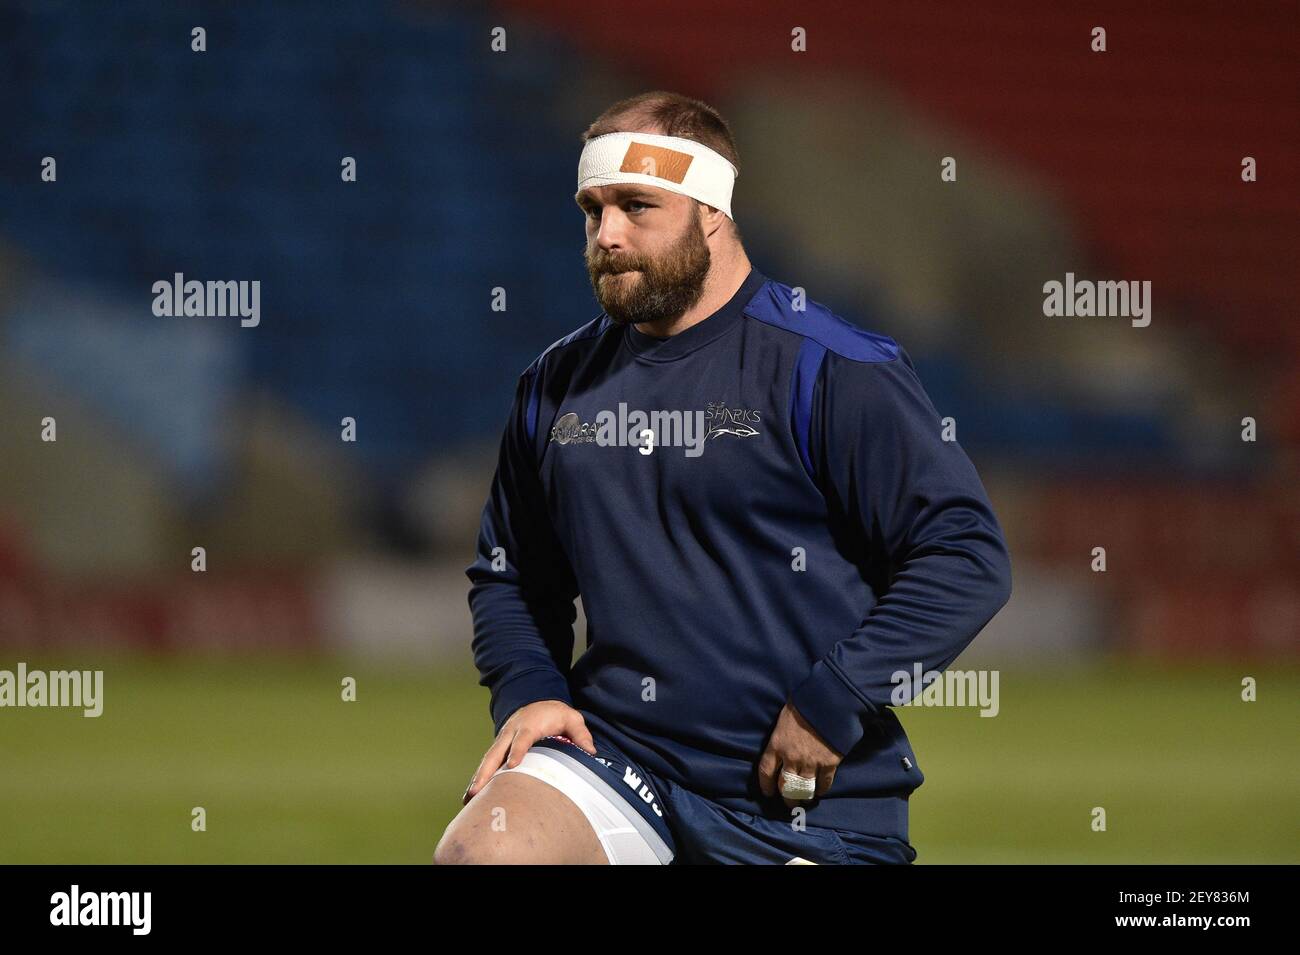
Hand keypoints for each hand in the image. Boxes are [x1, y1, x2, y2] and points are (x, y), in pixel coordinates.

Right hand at [462, 700, 596, 804]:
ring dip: (478, 778)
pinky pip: (487, 763)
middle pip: (496, 752)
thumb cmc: (554, 714)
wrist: (536, 701)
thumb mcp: (571, 718)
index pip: (522, 739)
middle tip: (477, 790)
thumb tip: (590, 751)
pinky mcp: (499, 748)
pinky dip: (479, 778)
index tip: (512, 764)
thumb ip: (580, 734)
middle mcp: (511, 732)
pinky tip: (470, 796)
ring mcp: (502, 740)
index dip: (517, 751)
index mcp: (529, 725)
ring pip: (488, 759)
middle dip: (486, 771)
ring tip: (468, 798)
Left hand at [757, 702, 842, 808]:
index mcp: (777, 744)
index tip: (768, 792)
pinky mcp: (829, 763)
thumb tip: (782, 738)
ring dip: (804, 797)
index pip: (765, 771)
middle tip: (788, 803)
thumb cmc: (804, 701)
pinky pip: (824, 783)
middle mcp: (791, 757)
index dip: (766, 785)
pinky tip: (821, 791)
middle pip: (785, 786)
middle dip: (786, 797)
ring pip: (804, 789)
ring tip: (804, 801)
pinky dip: (822, 789)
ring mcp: (811, 762)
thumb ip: (781, 732)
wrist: (829, 701)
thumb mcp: (785, 716)